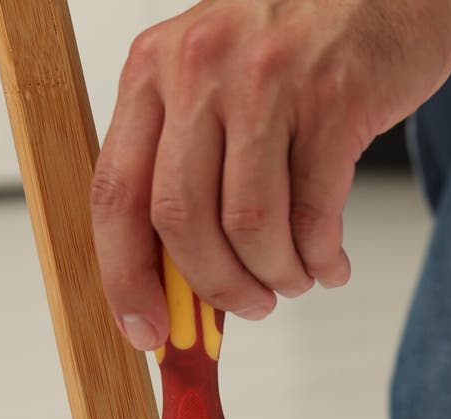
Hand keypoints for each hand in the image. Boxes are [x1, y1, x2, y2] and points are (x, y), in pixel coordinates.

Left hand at [92, 0, 450, 349]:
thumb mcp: (217, 88)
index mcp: (154, 73)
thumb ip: (187, 173)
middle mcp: (200, 71)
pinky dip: (321, 260)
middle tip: (248, 307)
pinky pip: (316, 217)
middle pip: (181, 220)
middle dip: (216, 287)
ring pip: (250, 226)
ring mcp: (267, 82)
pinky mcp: (334, 101)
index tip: (146, 332)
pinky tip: (329, 263)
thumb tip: (177, 285)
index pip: (116, 195)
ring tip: (293, 279)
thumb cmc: (295, 52)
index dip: (126, 279)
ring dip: (275, 276)